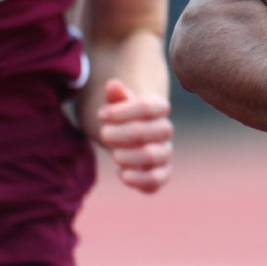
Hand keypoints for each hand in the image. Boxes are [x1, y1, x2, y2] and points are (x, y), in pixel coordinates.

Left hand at [95, 78, 172, 192]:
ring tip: (114, 156)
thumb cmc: (121, 118)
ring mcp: (165, 153)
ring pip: (155, 156)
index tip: (100, 115)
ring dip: (131, 157)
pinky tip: (120, 173)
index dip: (123, 111)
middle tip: (104, 134)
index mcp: (158, 109)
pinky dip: (137, 180)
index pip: (149, 107)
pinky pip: (156, 181)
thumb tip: (113, 84)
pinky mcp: (161, 174)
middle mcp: (166, 131)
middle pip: (157, 130)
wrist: (125, 138)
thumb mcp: (116, 104)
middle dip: (126, 133)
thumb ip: (115, 96)